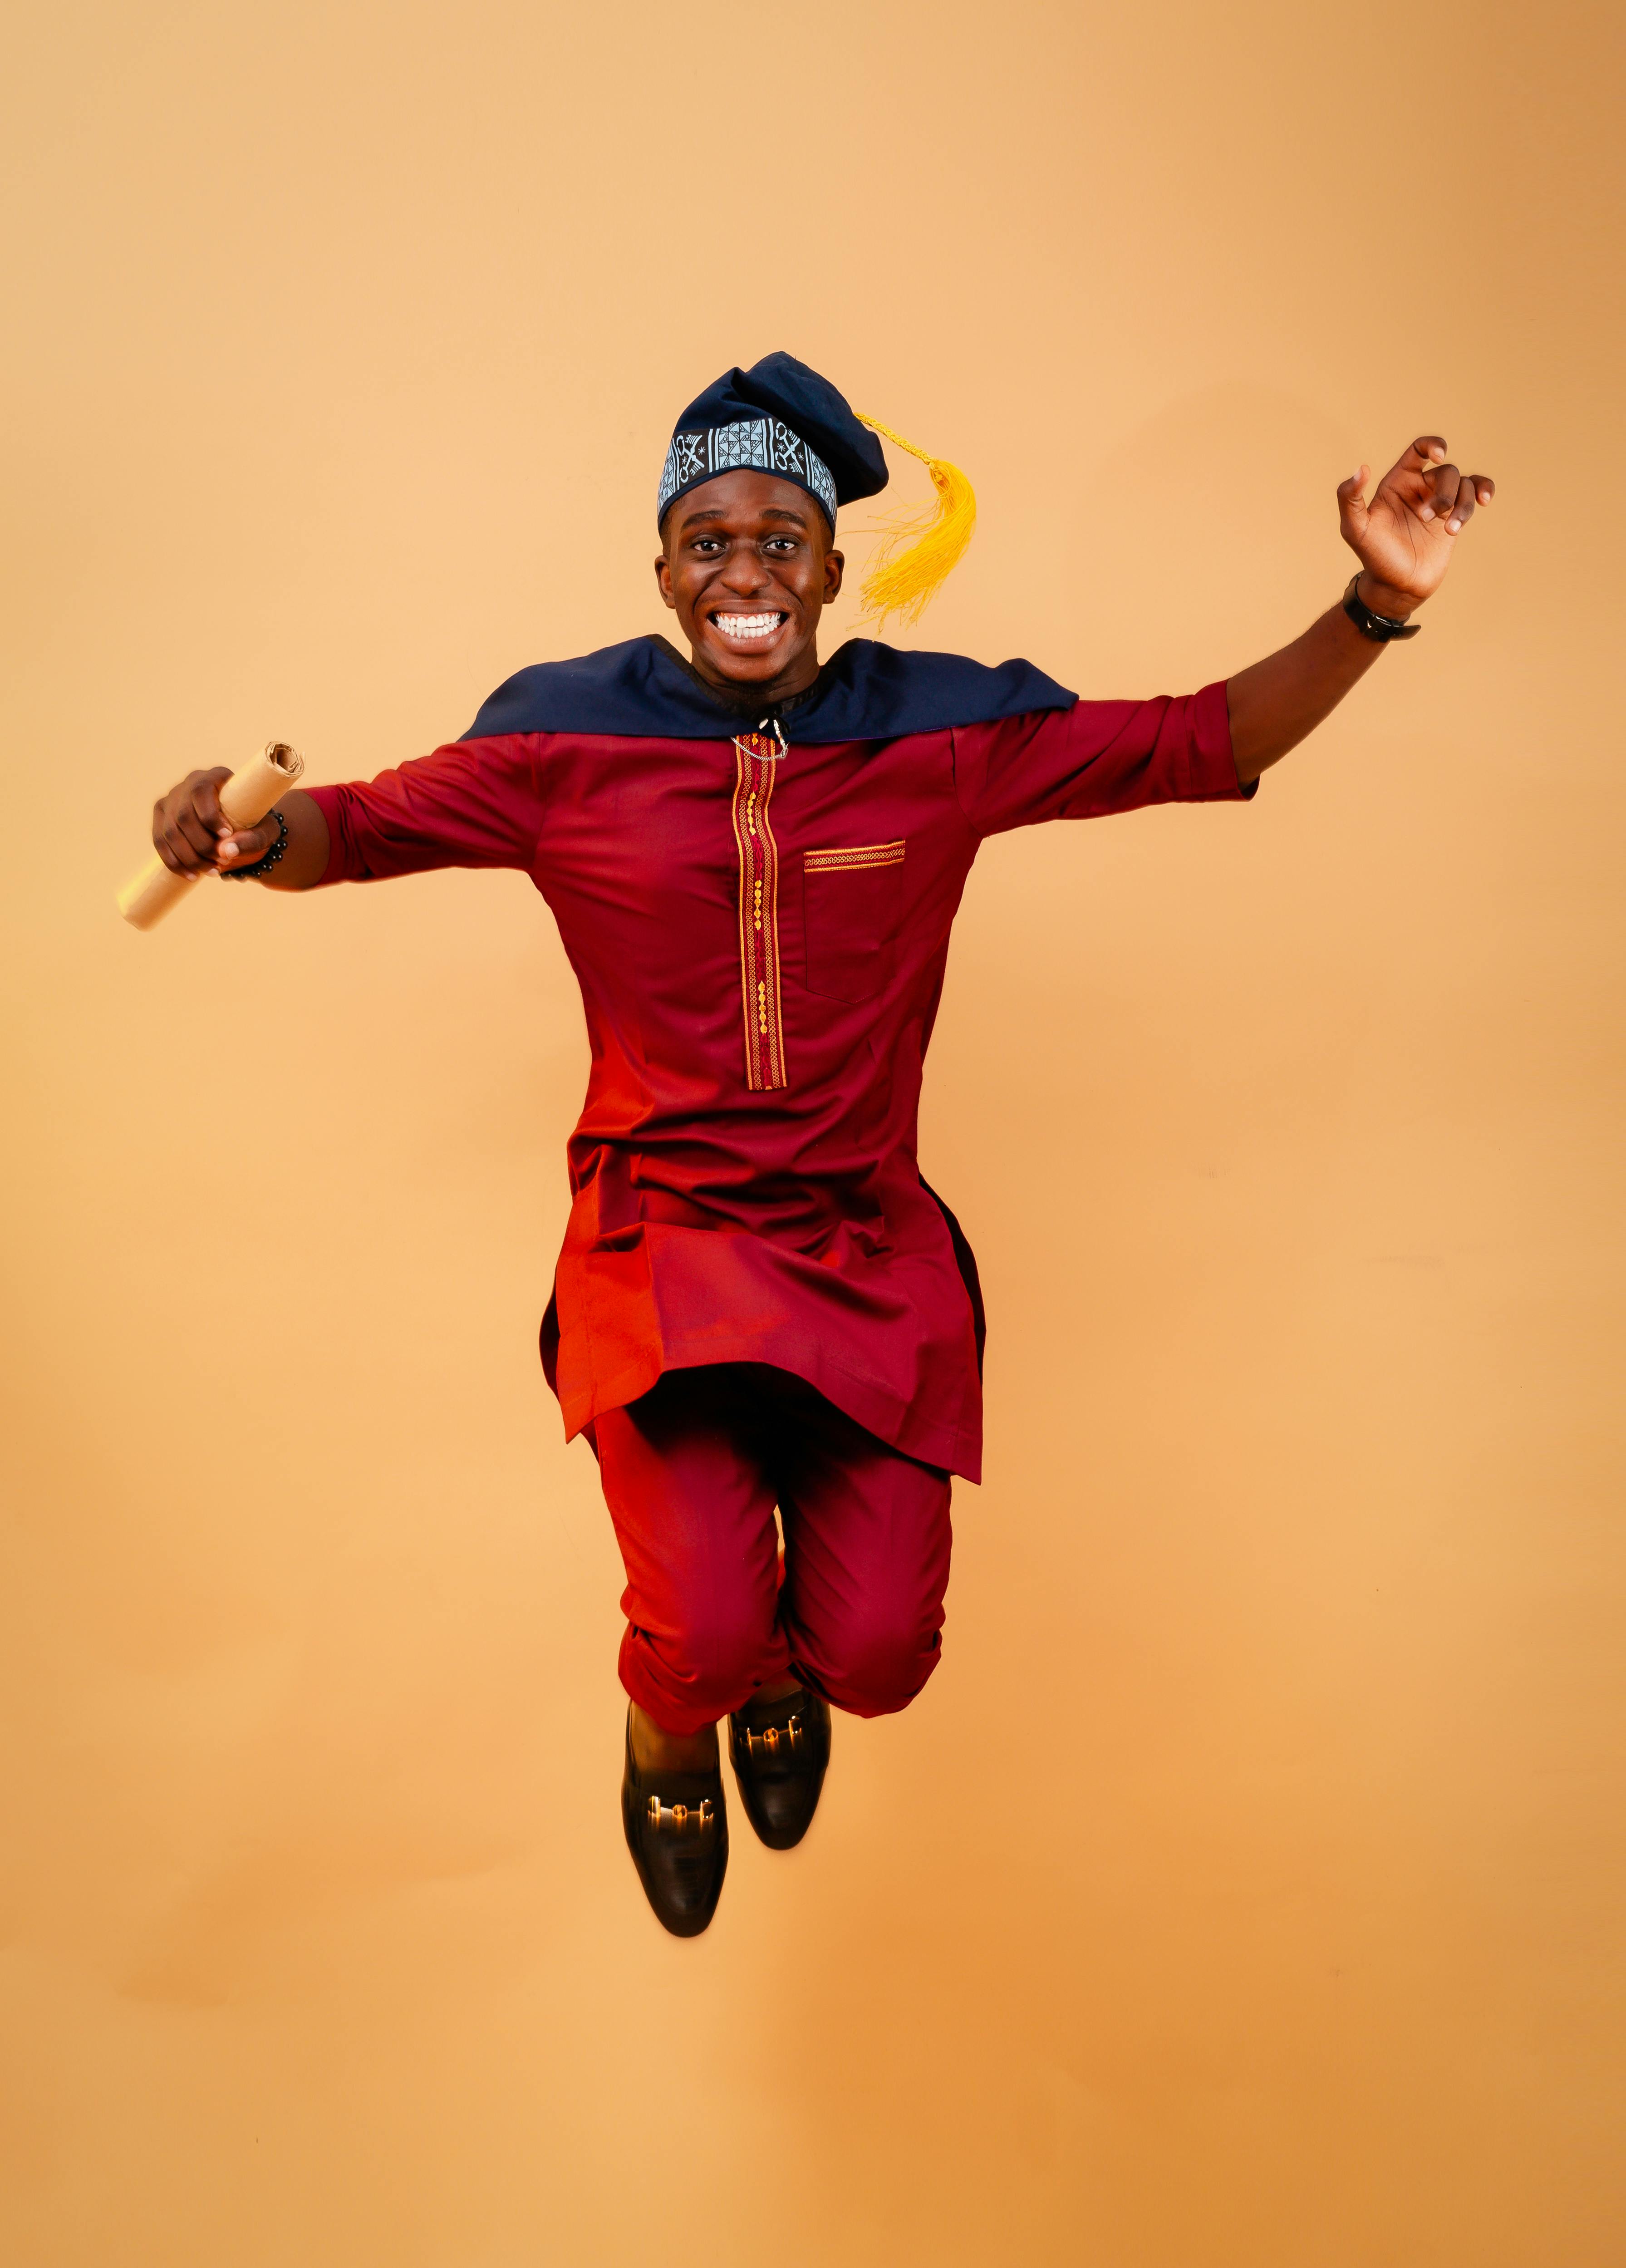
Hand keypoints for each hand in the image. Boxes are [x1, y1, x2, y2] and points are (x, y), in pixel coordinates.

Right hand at [151, 767, 280, 876]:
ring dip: (190, 858)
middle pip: (183, 816)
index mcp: (215, 776)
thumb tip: (226, 851)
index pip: (201, 792)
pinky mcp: (162, 818)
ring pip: (169, 832)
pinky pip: (160, 843)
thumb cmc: (255, 825)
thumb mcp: (264, 831)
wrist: (241, 829)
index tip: (227, 836)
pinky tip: (193, 875)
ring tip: (213, 871)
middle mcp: (188, 783)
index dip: (210, 817)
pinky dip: (175, 863)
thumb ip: (252, 839)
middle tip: (223, 861)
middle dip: (202, 845)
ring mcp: (171, 800)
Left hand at [1337, 437, 1494, 616]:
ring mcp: (1440, 501)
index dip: (1432, 445)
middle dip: (1442, 494)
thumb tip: (1362, 469)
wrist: (1396, 586)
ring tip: (1449, 531)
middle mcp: (1421, 487)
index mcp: (1398, 482)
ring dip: (1462, 505)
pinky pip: (1475, 491)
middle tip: (1424, 520)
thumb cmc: (1373, 557)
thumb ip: (1349, 498)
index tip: (1439, 456)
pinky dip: (1484, 490)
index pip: (1418, 450)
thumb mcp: (1354, 529)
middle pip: (1447, 472)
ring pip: (1464, 484)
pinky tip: (1484, 501)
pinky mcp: (1454, 516)